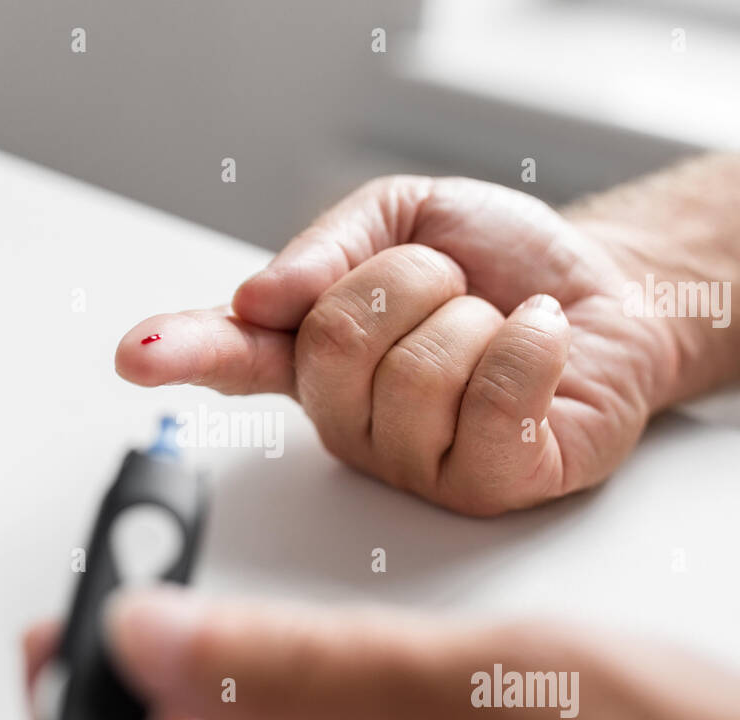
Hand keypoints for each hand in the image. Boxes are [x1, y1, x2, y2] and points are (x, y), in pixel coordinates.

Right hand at [116, 176, 678, 514]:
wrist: (602, 292)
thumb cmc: (501, 264)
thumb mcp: (407, 215)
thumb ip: (328, 245)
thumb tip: (259, 294)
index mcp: (315, 355)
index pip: (235, 358)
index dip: (182, 352)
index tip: (136, 354)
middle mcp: (352, 421)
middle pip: (331, 345)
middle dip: (407, 280)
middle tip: (448, 284)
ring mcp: (416, 464)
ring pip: (414, 373)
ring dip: (474, 315)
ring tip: (496, 322)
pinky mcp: (490, 485)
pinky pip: (493, 402)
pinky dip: (531, 343)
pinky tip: (540, 343)